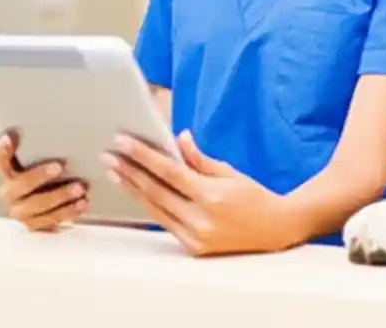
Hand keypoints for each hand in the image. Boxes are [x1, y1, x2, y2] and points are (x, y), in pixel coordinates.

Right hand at [0, 131, 87, 231]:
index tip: (10, 137)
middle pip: (21, 184)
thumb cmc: (49, 179)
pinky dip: (67, 212)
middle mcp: (10, 193)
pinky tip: (81, 205)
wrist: (52, 207)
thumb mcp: (45, 163)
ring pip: (38, 205)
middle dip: (40, 175)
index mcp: (8, 174)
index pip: (0, 160)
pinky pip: (50, 221)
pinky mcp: (34, 226)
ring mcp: (20, 212)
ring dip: (60, 196)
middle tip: (60, 166)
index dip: (3, 150)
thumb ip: (44, 151)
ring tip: (80, 189)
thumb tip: (51, 132)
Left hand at [103, 131, 301, 255]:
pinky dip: (149, 205)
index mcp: (211, 197)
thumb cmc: (254, 196)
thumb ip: (200, 158)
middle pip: (155, 191)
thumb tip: (179, 137)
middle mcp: (200, 220)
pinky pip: (165, 222)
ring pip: (155, 209)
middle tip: (109, 156)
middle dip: (129, 171)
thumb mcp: (230, 172)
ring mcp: (195, 237)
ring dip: (132, 189)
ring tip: (115, 172)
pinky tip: (136, 192)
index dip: (142, 155)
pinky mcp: (193, 248)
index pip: (168, 171)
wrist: (276, 231)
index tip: (122, 142)